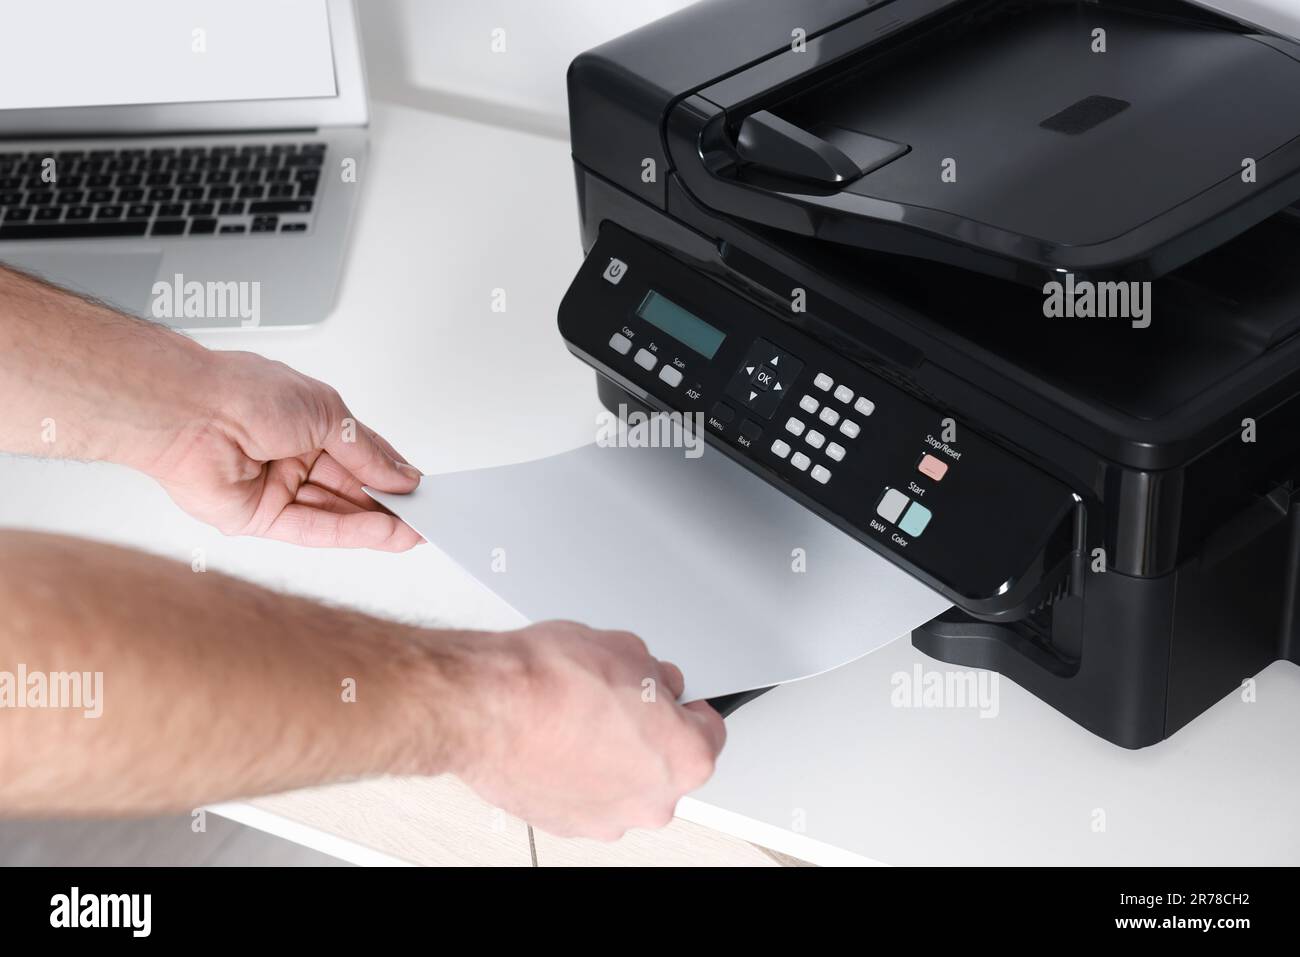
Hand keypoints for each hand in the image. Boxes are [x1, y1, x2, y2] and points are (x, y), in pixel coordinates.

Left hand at [140, 350, 422, 550]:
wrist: (188, 411)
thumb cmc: (244, 393)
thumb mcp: (327, 414)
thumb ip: (366, 452)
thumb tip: (401, 475)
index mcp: (309, 423)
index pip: (362, 455)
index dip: (393, 474)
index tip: (424, 491)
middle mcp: (292, 457)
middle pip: (352, 489)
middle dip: (390, 505)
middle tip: (428, 518)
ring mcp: (276, 489)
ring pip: (336, 513)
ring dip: (378, 524)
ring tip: (415, 531)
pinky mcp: (259, 519)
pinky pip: (313, 530)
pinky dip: (352, 532)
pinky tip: (384, 533)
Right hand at [449, 621, 726, 840]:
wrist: (487, 707)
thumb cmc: (552, 682)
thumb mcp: (626, 648)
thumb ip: (655, 674)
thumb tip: (653, 680)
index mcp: (685, 757)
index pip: (710, 730)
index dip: (690, 706)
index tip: (678, 701)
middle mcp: (652, 799)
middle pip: (668, 763)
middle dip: (650, 732)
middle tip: (618, 701)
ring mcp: (608, 818)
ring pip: (626, 783)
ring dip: (612, 756)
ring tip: (579, 718)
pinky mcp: (566, 825)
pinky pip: (588, 796)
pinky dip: (578, 773)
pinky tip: (557, 740)